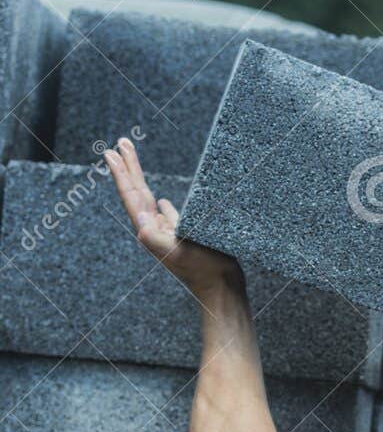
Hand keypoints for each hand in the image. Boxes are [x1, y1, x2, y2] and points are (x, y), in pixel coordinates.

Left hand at [105, 137, 242, 301]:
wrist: (222, 288)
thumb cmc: (203, 271)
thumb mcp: (177, 253)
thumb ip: (155, 237)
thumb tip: (141, 217)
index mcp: (150, 231)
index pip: (132, 196)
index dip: (121, 174)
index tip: (111, 152)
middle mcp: (155, 230)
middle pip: (138, 192)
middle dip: (129, 167)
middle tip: (121, 143)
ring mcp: (169, 234)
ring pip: (151, 200)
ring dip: (142, 180)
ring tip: (133, 163)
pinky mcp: (184, 239)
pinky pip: (169, 216)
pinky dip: (163, 205)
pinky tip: (162, 201)